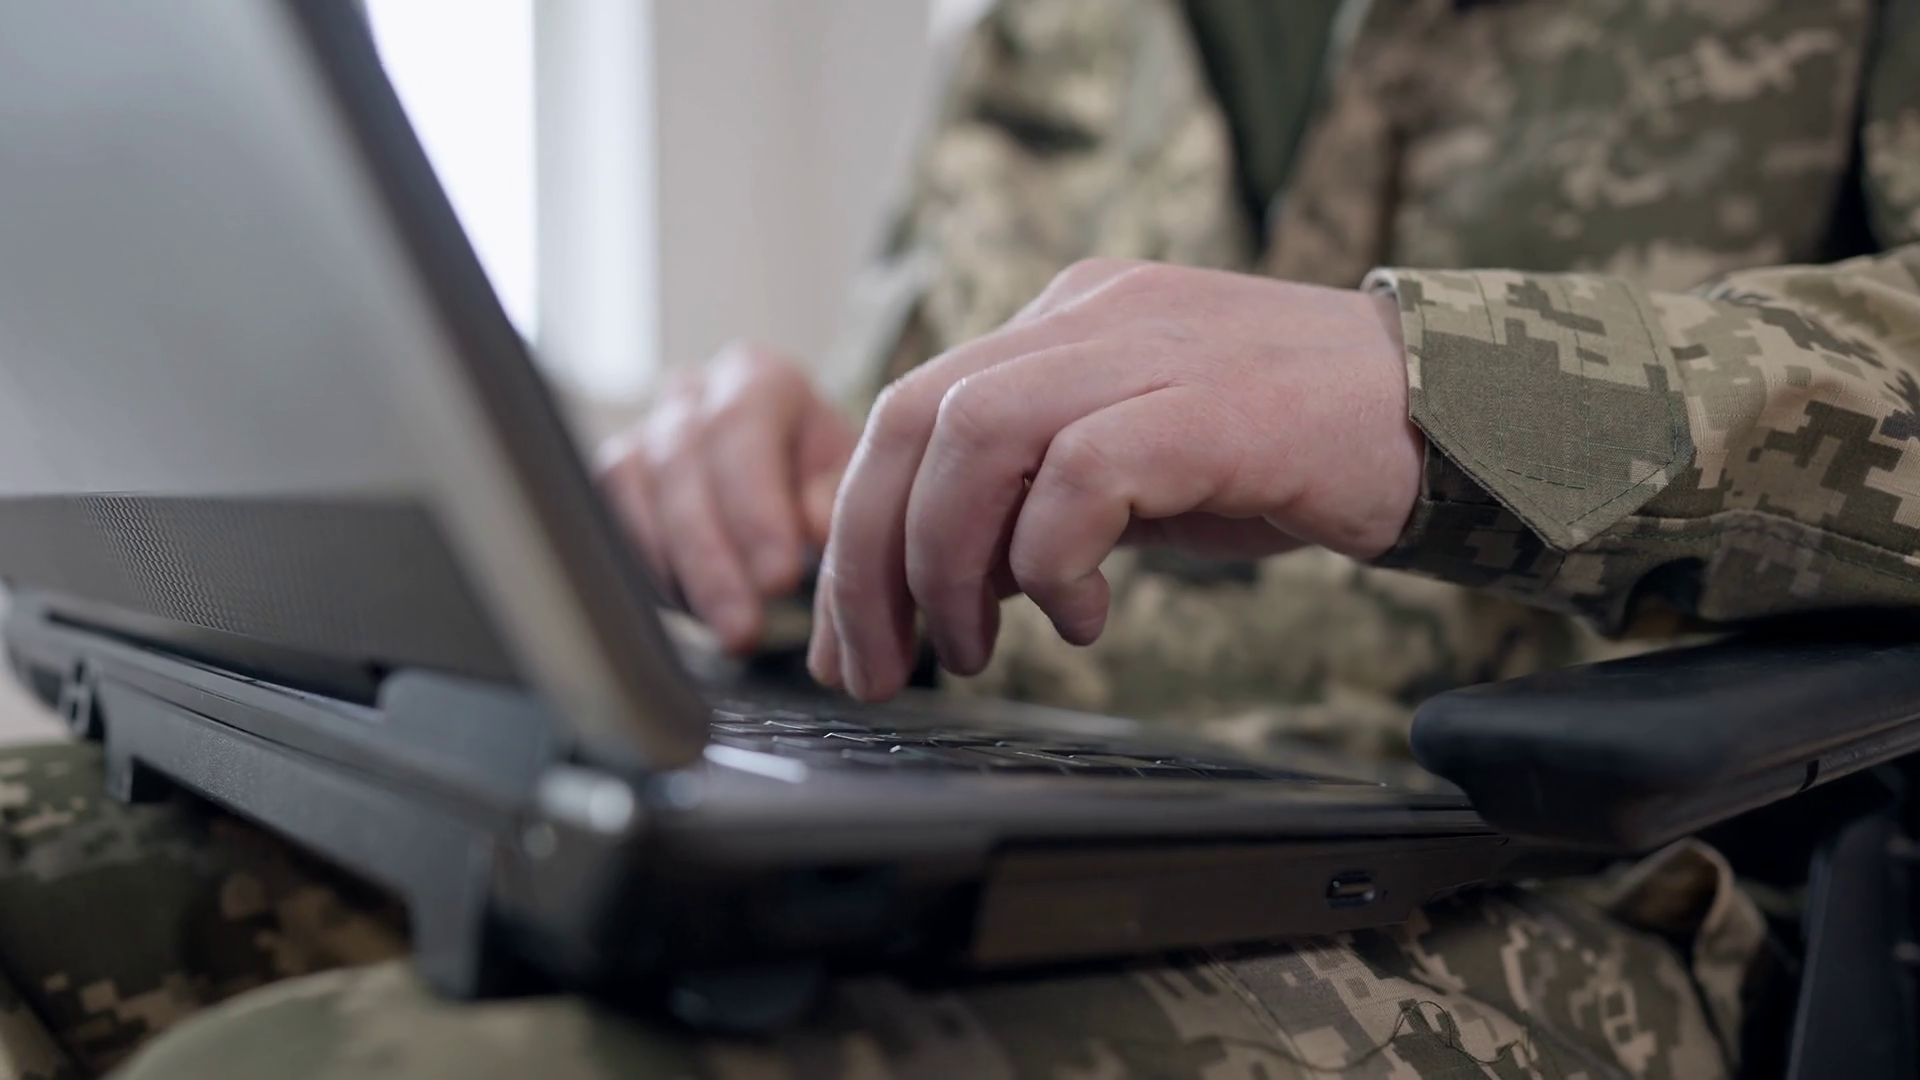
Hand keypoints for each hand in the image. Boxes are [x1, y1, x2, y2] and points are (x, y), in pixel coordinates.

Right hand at [599, 343, 855, 652]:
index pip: (740, 426)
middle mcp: (693, 394)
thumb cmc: (827, 484)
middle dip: (711, 558)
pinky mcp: (617, 478)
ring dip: (678, 572)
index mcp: (758, 377)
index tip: (779, 578)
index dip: (754, 507)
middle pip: (681, 462)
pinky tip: (691, 611)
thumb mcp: (854, 486)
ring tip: (725, 631)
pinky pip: (610, 523)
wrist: (792, 490)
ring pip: (635, 491)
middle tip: (743, 628)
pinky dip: (648, 573)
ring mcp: (645, 434)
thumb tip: (813, 520)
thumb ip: (840, 497)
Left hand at [808, 259, 1423, 700]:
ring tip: (974, 648)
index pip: (908, 412)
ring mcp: (1149, 347)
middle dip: (870, 557)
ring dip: (948, 561)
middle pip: (913, 416)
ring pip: (974, 433)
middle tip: (876, 665)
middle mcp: (1088, 316)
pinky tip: (1083, 619)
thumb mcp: (1137, 468)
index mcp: (1062, 322)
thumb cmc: (1292, 449)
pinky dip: (1055, 560)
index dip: (857, 532)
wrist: (1447, 417)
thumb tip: (949, 579)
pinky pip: (1083, 474)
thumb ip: (1040, 498)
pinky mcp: (1210, 401)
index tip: (851, 637)